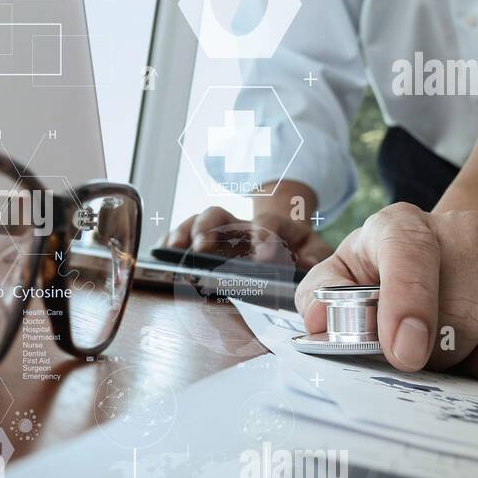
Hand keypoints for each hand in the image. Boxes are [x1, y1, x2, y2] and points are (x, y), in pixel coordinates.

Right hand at [166, 206, 333, 269]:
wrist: (287, 240)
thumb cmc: (299, 250)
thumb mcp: (314, 252)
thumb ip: (313, 257)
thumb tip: (304, 263)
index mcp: (274, 226)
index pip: (267, 225)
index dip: (262, 238)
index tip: (259, 258)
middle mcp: (242, 225)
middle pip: (220, 215)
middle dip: (209, 230)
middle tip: (202, 247)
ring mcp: (221, 232)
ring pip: (198, 222)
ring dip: (185, 233)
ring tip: (174, 249)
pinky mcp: (206, 242)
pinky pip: (184, 234)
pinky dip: (171, 239)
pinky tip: (163, 251)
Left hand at [296, 203, 477, 388]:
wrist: (454, 255)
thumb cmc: (386, 279)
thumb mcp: (342, 280)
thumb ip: (323, 299)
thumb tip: (321, 322)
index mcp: (404, 225)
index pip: (413, 254)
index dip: (410, 307)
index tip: (404, 355)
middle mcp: (470, 232)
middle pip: (469, 318)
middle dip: (441, 357)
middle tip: (429, 356)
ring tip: (464, 354)